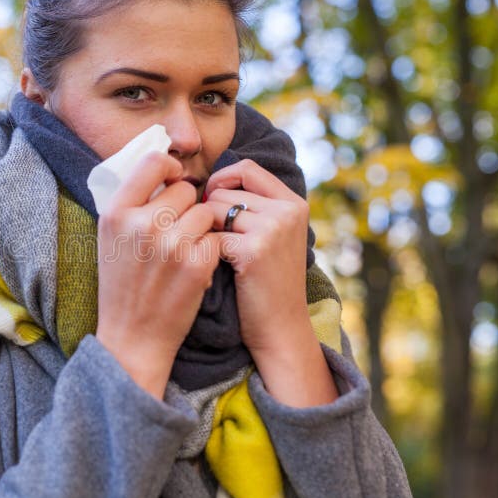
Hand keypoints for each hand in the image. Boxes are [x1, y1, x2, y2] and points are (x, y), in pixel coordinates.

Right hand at [96, 152, 222, 399]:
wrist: (132, 337)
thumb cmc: (122, 285)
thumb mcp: (110, 238)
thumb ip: (131, 203)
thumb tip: (162, 167)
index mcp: (116, 212)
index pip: (153, 162)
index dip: (170, 167)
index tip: (174, 179)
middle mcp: (142, 224)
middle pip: (185, 190)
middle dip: (187, 207)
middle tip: (176, 231)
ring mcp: (170, 244)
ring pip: (205, 213)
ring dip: (202, 229)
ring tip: (185, 251)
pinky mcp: (196, 265)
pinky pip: (216, 238)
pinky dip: (210, 251)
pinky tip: (194, 268)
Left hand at [203, 159, 337, 406]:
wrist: (279, 329)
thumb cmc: (266, 283)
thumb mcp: (272, 237)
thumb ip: (254, 206)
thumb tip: (208, 182)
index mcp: (293, 202)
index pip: (247, 168)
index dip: (220, 179)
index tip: (208, 199)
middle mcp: (287, 210)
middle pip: (225, 190)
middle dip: (208, 213)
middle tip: (211, 240)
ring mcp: (273, 228)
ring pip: (213, 210)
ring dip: (204, 231)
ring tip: (214, 255)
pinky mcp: (254, 249)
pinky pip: (210, 235)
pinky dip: (204, 251)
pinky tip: (212, 268)